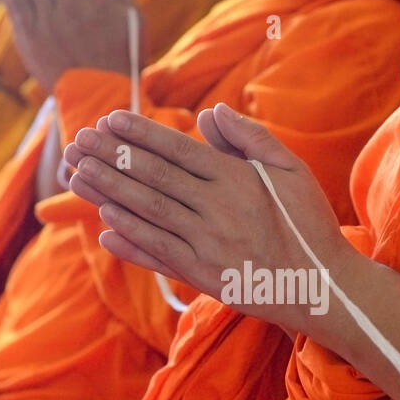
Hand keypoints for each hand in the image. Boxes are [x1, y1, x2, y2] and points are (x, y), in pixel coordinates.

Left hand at [62, 104, 352, 333]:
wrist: (322, 287)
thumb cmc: (308, 224)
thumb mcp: (290, 170)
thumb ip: (250, 138)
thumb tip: (210, 112)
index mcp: (237, 179)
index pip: (177, 150)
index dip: (139, 134)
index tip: (108, 120)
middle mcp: (218, 209)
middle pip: (154, 177)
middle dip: (112, 157)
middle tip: (78, 141)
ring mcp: (208, 244)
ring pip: (150, 212)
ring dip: (110, 192)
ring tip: (78, 174)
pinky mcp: (204, 275)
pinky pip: (160, 253)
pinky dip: (131, 240)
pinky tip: (105, 225)